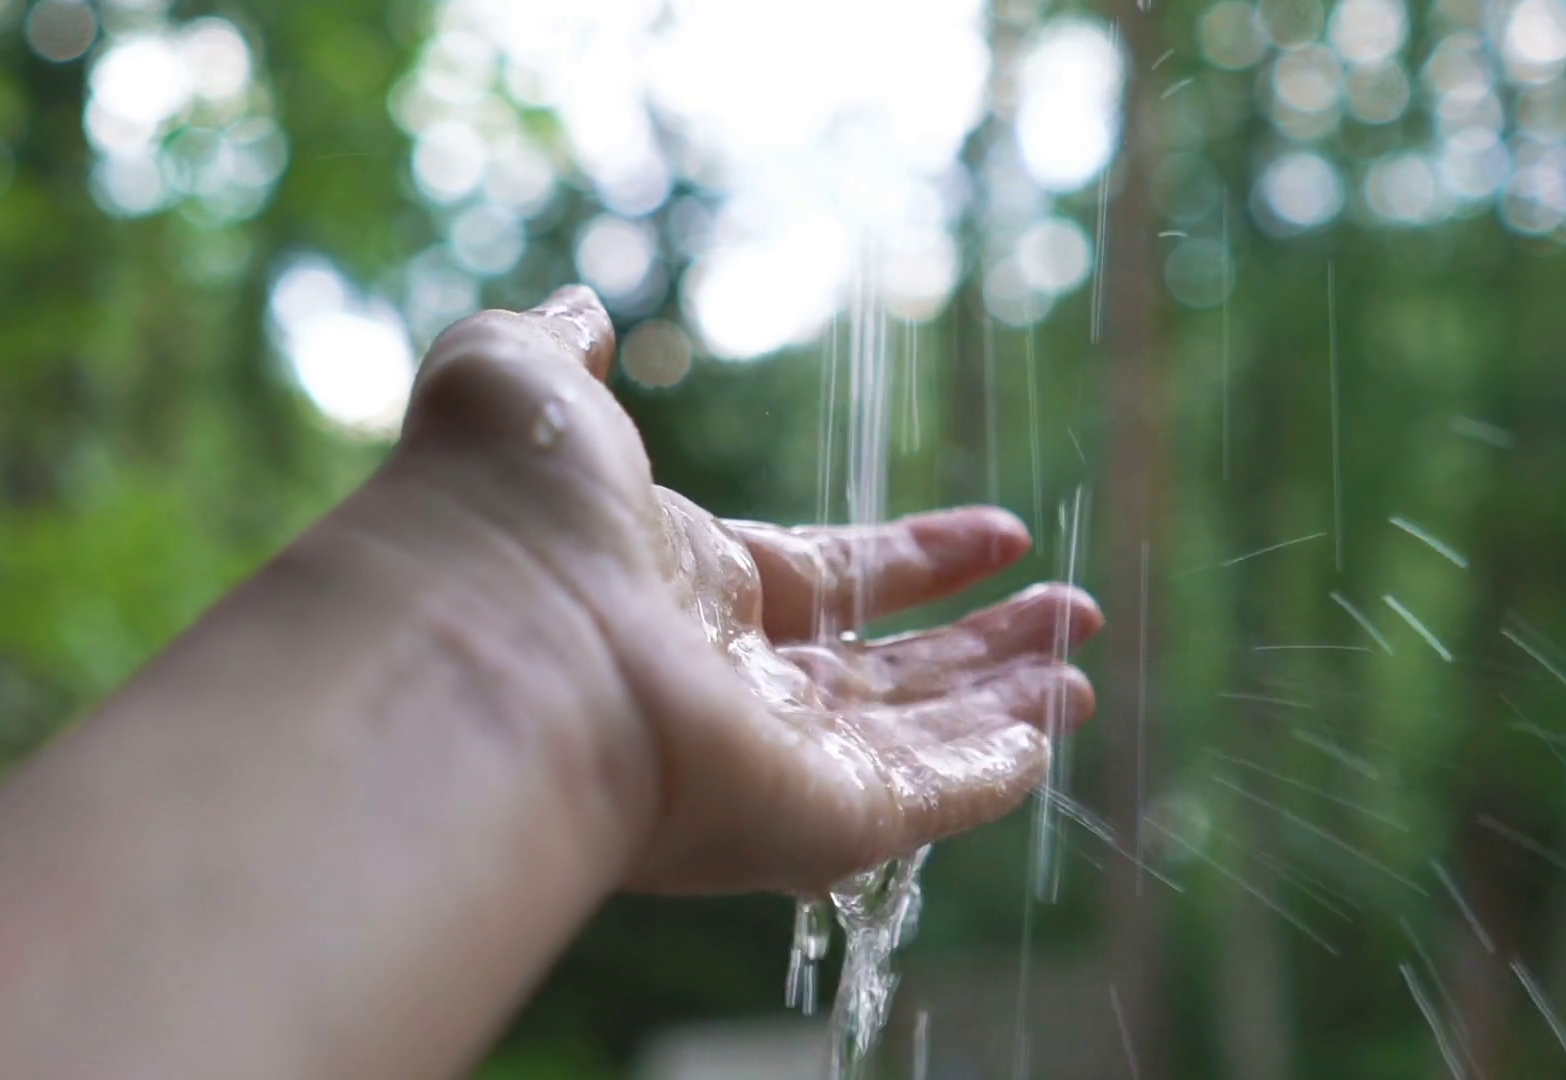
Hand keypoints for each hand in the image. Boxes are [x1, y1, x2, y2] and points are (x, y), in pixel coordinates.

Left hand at [394, 287, 1102, 893]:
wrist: (484, 639)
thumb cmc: (501, 507)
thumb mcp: (523, 380)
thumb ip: (562, 346)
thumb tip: (582, 309)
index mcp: (687, 587)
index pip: (829, 578)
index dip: (917, 560)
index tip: (999, 533)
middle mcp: (732, 684)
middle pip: (883, 670)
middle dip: (980, 643)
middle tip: (1071, 612)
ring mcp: (773, 761)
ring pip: (914, 737)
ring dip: (1003, 703)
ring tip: (1081, 674)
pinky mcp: (813, 822)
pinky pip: (922, 801)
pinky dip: (987, 775)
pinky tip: (1049, 738)